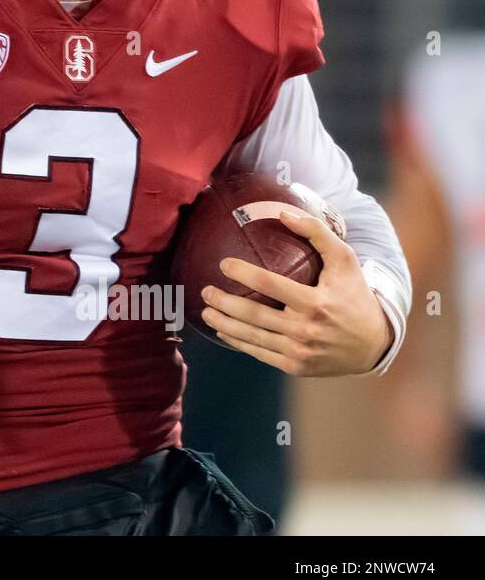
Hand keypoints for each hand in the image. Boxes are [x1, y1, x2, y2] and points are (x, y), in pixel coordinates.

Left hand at [200, 208, 393, 376]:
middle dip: (223, 302)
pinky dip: (238, 343)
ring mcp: (300, 351)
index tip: (223, 264)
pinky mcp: (295, 367)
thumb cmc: (354, 295)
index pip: (269, 285)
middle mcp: (306, 330)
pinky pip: (260, 353)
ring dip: (223, 324)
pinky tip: (223, 332)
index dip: (242, 273)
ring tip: (205, 312)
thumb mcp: (345, 260)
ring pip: (252, 337)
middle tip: (205, 290)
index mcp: (316, 303)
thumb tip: (281, 213)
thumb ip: (317, 233)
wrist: (373, 344)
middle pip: (253, 315)